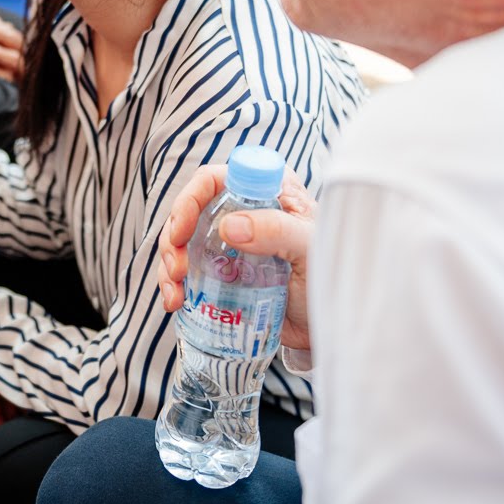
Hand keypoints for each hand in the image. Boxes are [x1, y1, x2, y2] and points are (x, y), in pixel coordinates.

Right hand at [157, 164, 316, 352]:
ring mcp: (230, 244)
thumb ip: (278, 231)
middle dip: (174, 238)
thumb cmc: (335, 278)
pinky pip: (188, 272)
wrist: (333, 324)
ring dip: (169, 264)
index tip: (182, 230)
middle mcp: (244, 212)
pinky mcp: (223, 274)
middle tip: (177, 268)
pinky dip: (175, 286)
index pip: (216, 178)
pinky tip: (175, 303)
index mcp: (267, 193)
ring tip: (174, 293)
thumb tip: (229, 227)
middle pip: (190, 211)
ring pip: (183, 242)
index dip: (191, 199)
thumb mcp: (311, 250)